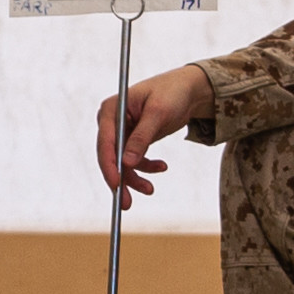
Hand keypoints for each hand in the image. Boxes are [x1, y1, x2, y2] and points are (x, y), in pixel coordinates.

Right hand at [95, 63, 214, 206]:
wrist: (188, 89)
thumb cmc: (173, 92)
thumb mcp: (159, 113)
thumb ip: (142, 138)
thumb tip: (126, 163)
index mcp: (112, 109)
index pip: (105, 142)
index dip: (109, 166)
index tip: (117, 185)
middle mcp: (112, 122)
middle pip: (110, 157)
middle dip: (120, 180)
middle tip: (127, 203)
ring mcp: (122, 132)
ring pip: (122, 164)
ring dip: (136, 178)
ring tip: (151, 189)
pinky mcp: (133, 140)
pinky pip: (134, 161)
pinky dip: (147, 168)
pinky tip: (162, 167)